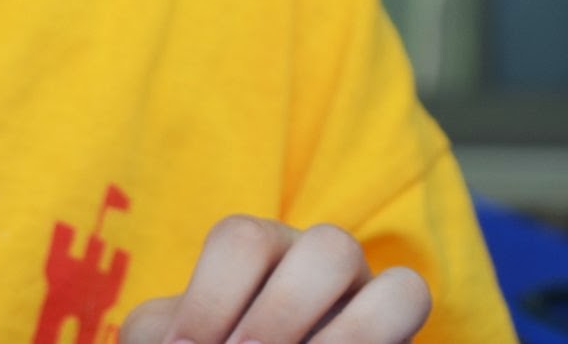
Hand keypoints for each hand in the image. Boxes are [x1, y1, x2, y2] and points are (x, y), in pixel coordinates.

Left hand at [120, 216, 430, 343]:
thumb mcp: (170, 335)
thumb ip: (164, 331)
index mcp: (260, 245)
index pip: (242, 239)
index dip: (210, 300)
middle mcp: (323, 263)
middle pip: (332, 248)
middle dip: (282, 317)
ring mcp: (373, 304)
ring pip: (403, 289)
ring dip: (348, 337)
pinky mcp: (397, 340)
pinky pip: (409, 336)